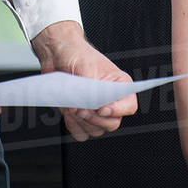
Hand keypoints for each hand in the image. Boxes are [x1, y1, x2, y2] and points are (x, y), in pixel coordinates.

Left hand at [30, 20, 137, 141]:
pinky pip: (82, 133)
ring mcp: (96, 111)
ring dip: (83, 123)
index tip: (101, 108)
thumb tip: (89, 105)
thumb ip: (91, 88)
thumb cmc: (77, 55)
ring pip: (96, 130)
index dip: (118, 111)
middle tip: (80, 109)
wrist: (57, 55)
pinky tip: (68, 113)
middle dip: (95, 119)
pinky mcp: (81, 117)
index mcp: (119, 85)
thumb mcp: (86, 67)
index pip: (129, 106)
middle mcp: (110, 100)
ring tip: (72, 107)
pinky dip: (74, 126)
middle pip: (112, 123)